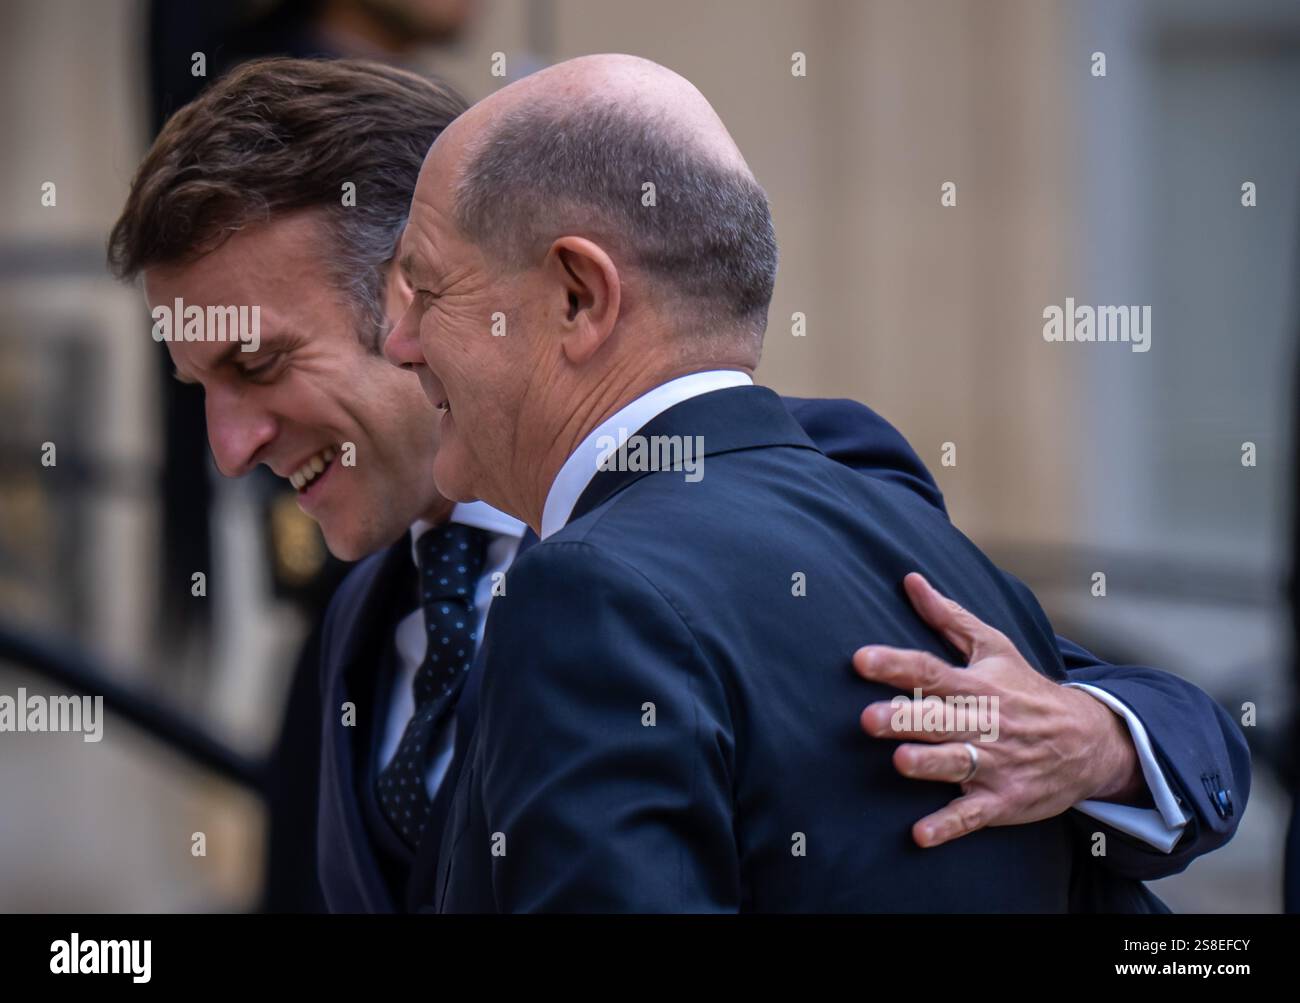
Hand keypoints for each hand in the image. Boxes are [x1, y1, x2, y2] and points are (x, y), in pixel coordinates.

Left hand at [854, 572, 1142, 848]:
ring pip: (956, 763)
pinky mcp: (1001, 800)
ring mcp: (994, 763)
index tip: (861, 659)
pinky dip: (948, 826)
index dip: (895, 665)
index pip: (930, 670)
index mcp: (976, 685)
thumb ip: (948, 617)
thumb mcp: (994, 647)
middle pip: (937, 718)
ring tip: (900, 761)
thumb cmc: (1027, 690)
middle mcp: (982, 723)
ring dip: (929, 763)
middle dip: (904, 718)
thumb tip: (909, 579)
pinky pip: (972, 816)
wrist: (1089, 741)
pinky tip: (921, 835)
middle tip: (867, 718)